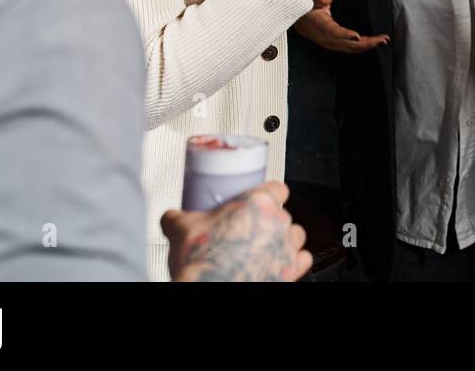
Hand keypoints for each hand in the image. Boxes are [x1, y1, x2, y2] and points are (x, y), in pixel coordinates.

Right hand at [163, 181, 311, 281]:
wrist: (209, 286)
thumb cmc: (201, 258)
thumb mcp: (180, 228)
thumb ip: (177, 217)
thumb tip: (170, 217)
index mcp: (257, 202)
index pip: (278, 188)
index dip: (270, 194)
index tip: (261, 200)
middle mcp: (277, 222)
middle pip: (284, 213)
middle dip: (270, 220)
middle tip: (250, 230)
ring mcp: (286, 246)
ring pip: (296, 234)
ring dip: (284, 239)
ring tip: (265, 247)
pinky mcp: (291, 271)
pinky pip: (304, 259)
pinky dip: (295, 260)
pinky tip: (282, 263)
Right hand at [295, 0, 388, 52]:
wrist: (298, 20)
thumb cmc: (306, 9)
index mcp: (320, 25)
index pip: (333, 32)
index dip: (345, 35)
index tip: (356, 37)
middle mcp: (326, 37)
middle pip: (347, 44)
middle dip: (366, 44)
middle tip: (381, 39)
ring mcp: (331, 43)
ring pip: (350, 48)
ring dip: (367, 46)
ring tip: (382, 41)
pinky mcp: (335, 44)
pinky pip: (350, 48)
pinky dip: (362, 47)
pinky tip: (372, 43)